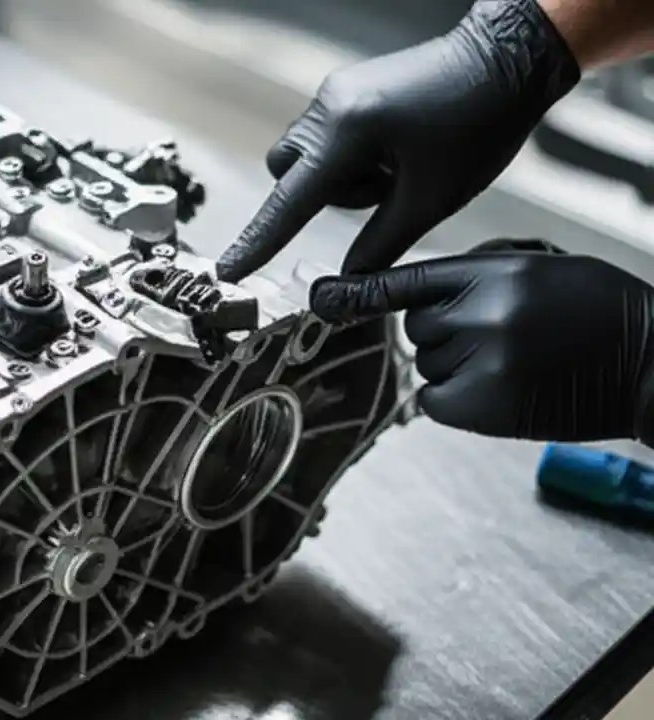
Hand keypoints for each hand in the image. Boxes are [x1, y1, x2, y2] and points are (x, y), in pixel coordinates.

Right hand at [217, 0, 579, 282]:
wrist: (509, 59)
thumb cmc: (480, 122)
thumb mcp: (432, 198)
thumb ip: (381, 245)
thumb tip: (350, 280)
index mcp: (347, 133)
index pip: (290, 202)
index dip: (259, 242)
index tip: (230, 269)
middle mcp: (329, 108)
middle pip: (290, 175)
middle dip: (325, 197)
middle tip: (384, 190)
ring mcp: (335, 94)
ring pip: (309, 160)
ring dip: (343, 179)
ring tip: (398, 168)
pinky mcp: (347, 91)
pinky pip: (327, 138)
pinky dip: (352, 158)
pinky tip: (396, 150)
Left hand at [308, 248, 653, 442]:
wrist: (653, 364)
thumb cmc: (596, 309)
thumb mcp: (540, 267)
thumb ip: (474, 274)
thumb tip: (410, 295)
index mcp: (499, 274)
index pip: (411, 282)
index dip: (361, 291)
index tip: (322, 297)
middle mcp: (485, 317)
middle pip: (415, 327)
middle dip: (444, 330)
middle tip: (500, 333)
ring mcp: (485, 365)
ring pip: (426, 363)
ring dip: (454, 363)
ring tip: (514, 361)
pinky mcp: (486, 410)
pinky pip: (433, 401)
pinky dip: (453, 398)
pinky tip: (500, 388)